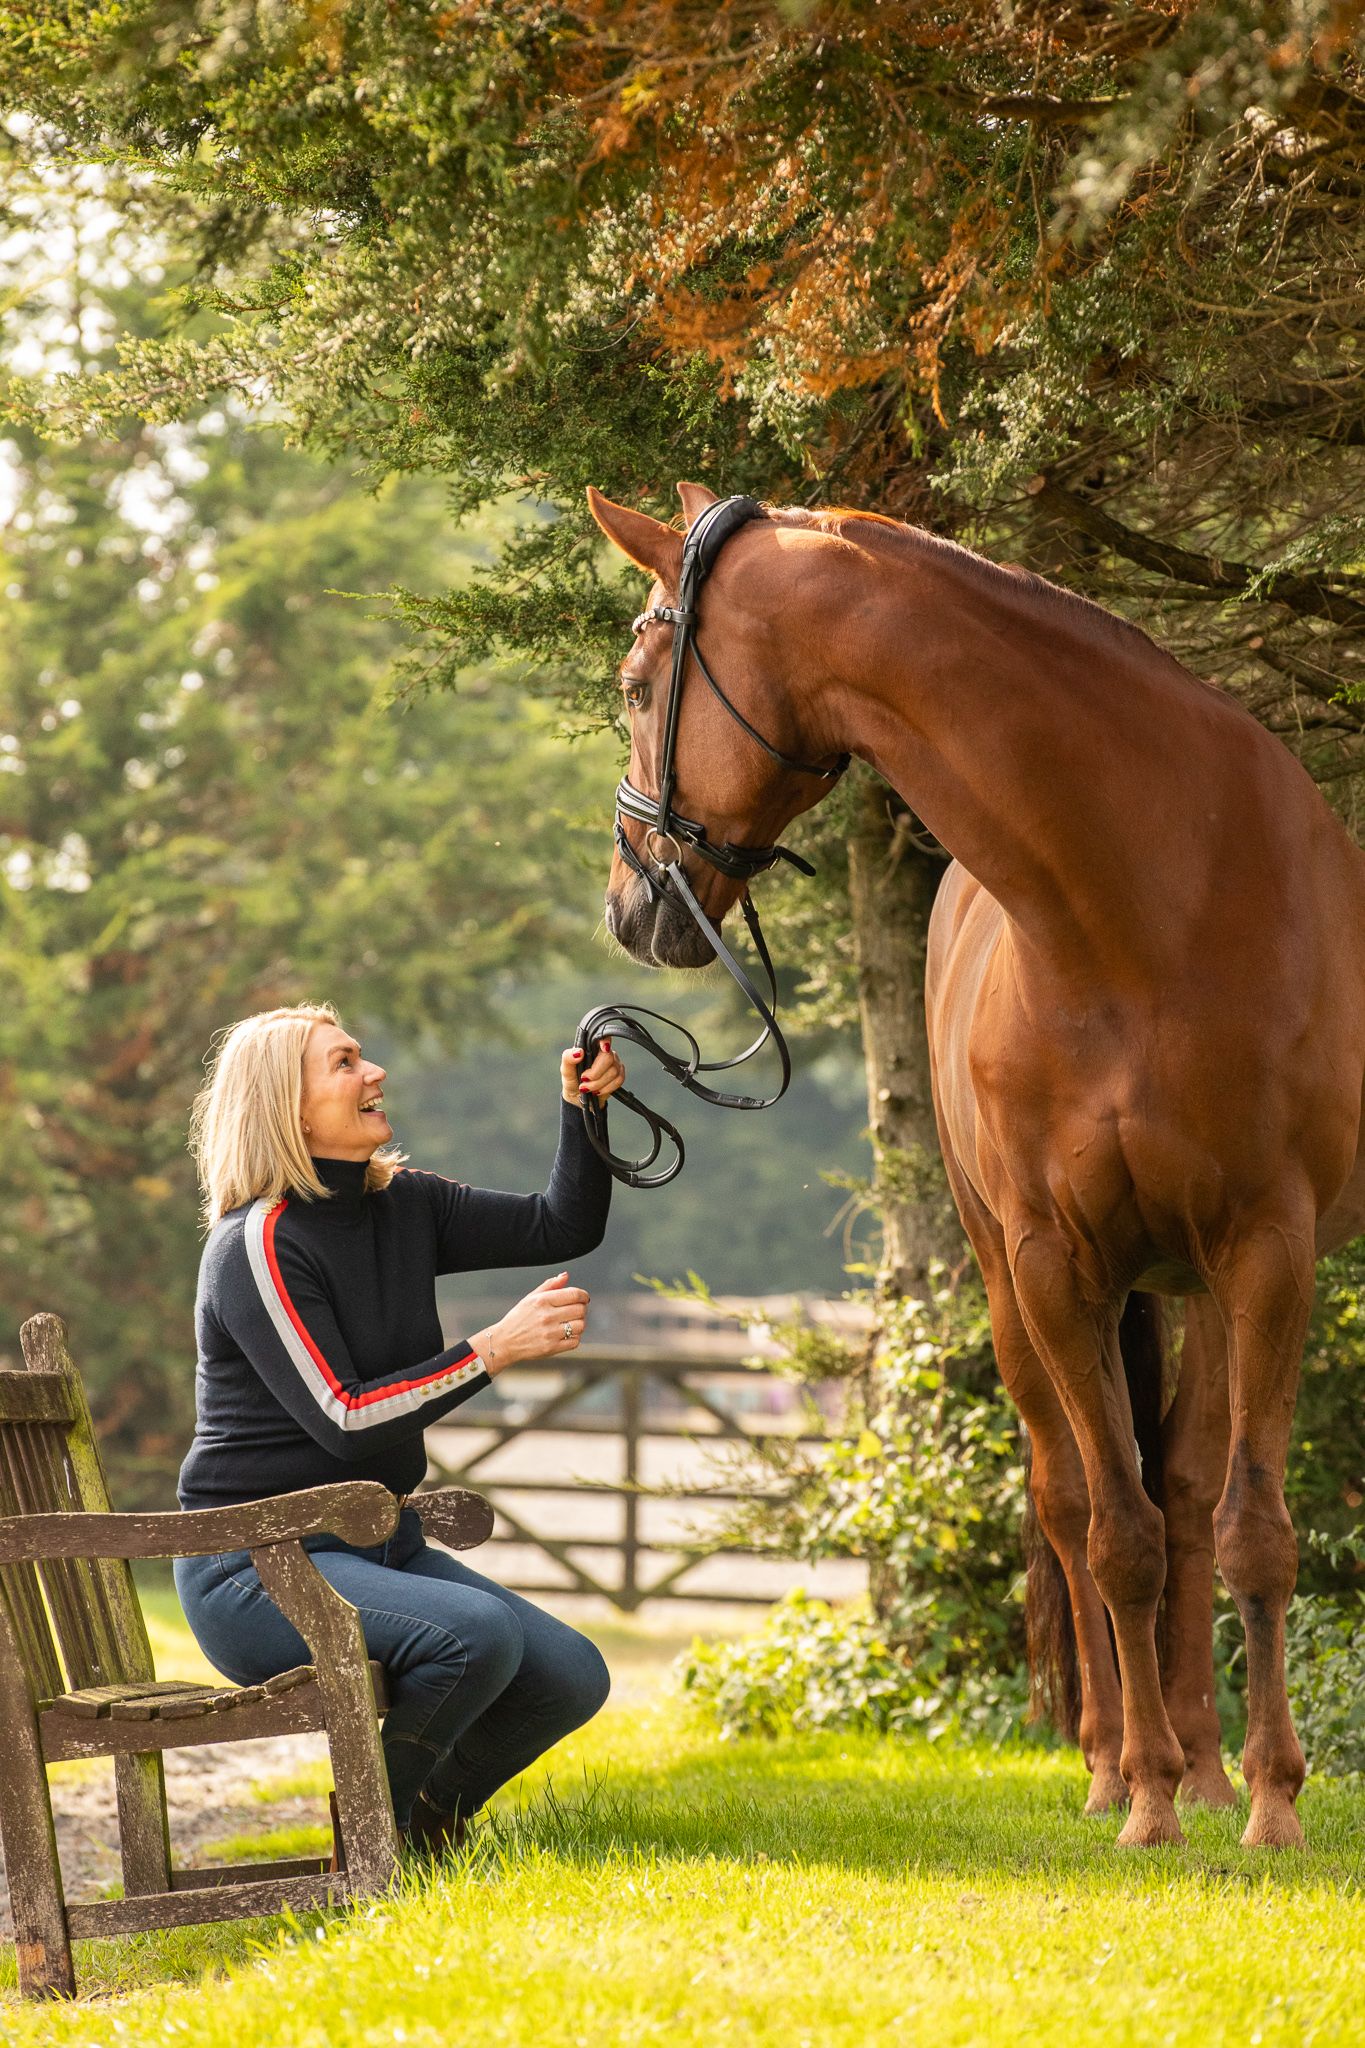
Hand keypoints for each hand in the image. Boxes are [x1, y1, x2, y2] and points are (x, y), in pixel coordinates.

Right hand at [474, 1272, 590, 1375]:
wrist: (505, 1342)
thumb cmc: (518, 1318)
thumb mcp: (530, 1298)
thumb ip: (550, 1285)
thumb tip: (565, 1275)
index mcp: (542, 1301)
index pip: (574, 1294)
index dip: (584, 1295)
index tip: (584, 1298)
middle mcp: (547, 1316)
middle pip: (580, 1310)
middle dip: (582, 1309)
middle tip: (577, 1310)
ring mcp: (550, 1333)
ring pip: (580, 1326)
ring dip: (579, 1323)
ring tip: (571, 1322)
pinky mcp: (552, 1348)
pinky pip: (575, 1341)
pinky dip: (574, 1337)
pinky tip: (566, 1334)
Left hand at [561, 1037, 625, 1105]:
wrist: (578, 1098)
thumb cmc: (572, 1080)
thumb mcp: (565, 1070)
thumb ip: (568, 1058)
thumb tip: (579, 1052)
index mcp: (592, 1048)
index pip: (603, 1037)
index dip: (606, 1040)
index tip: (604, 1048)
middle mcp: (604, 1053)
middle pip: (608, 1058)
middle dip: (595, 1073)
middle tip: (584, 1080)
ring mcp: (613, 1063)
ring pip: (613, 1071)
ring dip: (598, 1084)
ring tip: (588, 1088)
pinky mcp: (619, 1075)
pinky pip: (619, 1080)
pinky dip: (607, 1088)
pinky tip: (598, 1090)